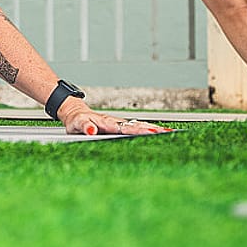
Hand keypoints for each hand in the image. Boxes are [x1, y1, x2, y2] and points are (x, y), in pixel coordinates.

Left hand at [57, 98, 171, 134]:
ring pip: (139, 125)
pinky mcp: (120, 128)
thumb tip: (91, 130)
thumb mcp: (77, 124)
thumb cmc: (77, 121)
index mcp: (107, 122)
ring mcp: (119, 124)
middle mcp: (116, 122)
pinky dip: (149, 129)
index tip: (151, 131)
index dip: (138, 130)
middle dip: (152, 129)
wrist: (76, 114)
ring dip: (154, 129)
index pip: (125, 127)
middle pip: (137, 125)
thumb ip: (85, 127)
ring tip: (170, 132)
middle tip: (168, 133)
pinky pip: (136, 128)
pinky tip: (160, 132)